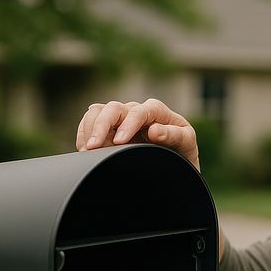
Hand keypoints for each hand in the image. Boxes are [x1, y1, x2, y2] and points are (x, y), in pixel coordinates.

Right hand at [75, 98, 199, 170]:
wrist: (176, 162)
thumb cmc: (183, 151)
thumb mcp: (186, 144)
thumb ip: (174, 136)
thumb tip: (154, 130)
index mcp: (157, 111)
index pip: (139, 111)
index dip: (128, 124)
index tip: (120, 141)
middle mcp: (136, 111)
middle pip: (113, 108)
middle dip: (101, 126)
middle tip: (92, 147)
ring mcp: (121, 117)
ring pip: (98, 112)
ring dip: (89, 129)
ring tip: (87, 150)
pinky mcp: (110, 126)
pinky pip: (91, 121)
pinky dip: (84, 133)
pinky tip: (84, 147)